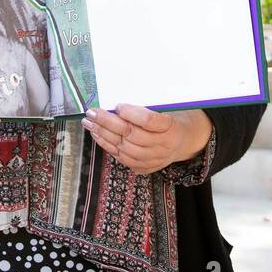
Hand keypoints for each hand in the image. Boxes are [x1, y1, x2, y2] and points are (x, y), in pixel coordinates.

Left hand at [82, 104, 208, 175]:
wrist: (182, 142)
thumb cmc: (169, 120)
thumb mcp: (165, 109)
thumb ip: (144, 108)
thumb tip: (116, 103)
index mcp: (171, 127)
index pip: (149, 121)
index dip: (131, 113)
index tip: (118, 105)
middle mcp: (163, 146)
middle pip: (132, 134)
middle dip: (108, 122)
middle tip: (92, 112)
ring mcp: (153, 159)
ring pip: (123, 147)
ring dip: (103, 134)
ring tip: (89, 123)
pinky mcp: (144, 167)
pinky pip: (121, 158)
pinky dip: (107, 145)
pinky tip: (97, 134)